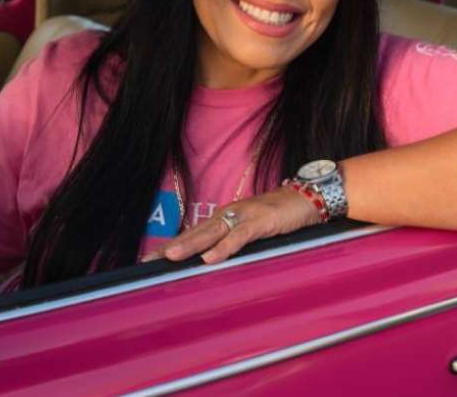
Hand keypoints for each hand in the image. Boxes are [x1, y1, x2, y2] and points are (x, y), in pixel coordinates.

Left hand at [146, 185, 322, 264]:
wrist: (306, 197)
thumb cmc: (279, 216)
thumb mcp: (252, 231)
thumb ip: (234, 242)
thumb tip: (213, 261)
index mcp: (225, 218)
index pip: (193, 234)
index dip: (172, 245)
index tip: (150, 259)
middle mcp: (229, 215)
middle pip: (195, 233)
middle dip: (172, 246)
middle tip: (150, 260)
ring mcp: (244, 217)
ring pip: (211, 233)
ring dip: (190, 245)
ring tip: (171, 257)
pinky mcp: (260, 222)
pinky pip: (239, 237)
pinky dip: (224, 248)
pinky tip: (210, 258)